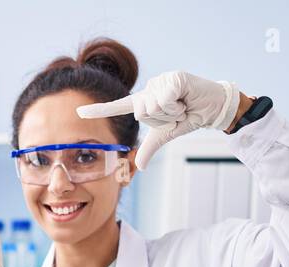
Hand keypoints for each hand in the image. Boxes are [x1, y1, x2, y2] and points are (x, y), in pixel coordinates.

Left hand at [77, 71, 240, 168]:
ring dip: (171, 112)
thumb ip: (150, 147)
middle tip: (175, 113)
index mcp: (142, 103)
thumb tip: (141, 166)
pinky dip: (178, 104)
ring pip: (153, 106)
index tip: (78, 112)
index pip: (116, 107)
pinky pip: (166, 98)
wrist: (210, 109)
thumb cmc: (187, 117)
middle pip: (141, 113)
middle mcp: (147, 91)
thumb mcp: (165, 135)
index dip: (97, 110)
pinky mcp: (172, 77)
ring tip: (181, 105)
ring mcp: (159, 82)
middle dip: (161, 119)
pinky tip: (186, 97)